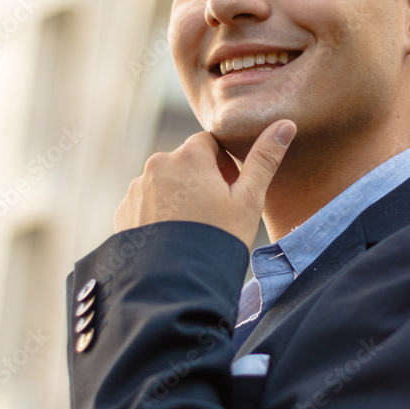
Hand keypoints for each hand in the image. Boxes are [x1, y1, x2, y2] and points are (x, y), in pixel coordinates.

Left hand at [114, 120, 296, 250]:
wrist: (177, 283)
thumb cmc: (219, 238)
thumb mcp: (248, 199)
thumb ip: (264, 159)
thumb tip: (285, 125)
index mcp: (188, 156)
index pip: (208, 143)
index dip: (223, 165)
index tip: (230, 191)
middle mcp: (156, 166)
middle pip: (185, 163)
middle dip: (200, 180)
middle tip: (215, 213)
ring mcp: (136, 190)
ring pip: (165, 183)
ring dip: (178, 196)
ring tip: (193, 229)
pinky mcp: (124, 213)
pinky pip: (146, 204)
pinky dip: (158, 214)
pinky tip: (173, 237)